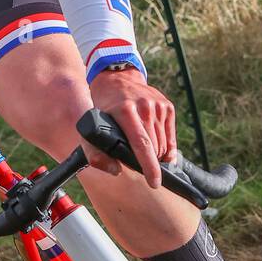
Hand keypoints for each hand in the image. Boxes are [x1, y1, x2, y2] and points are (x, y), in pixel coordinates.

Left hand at [87, 69, 177, 189]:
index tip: (154, 182)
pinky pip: (170, 136)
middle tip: (138, 164)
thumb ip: (95, 153)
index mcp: (126, 111)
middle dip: (149, 163)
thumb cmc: (103, 106)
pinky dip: (165, 147)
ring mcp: (158, 106)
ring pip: (164, 144)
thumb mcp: (91, 127)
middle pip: (154, 148)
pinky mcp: (167, 106)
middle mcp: (145, 107)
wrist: (117, 78)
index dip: (149, 166)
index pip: (142, 144)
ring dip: (157, 156)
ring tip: (145, 155)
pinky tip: (157, 150)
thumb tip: (115, 170)